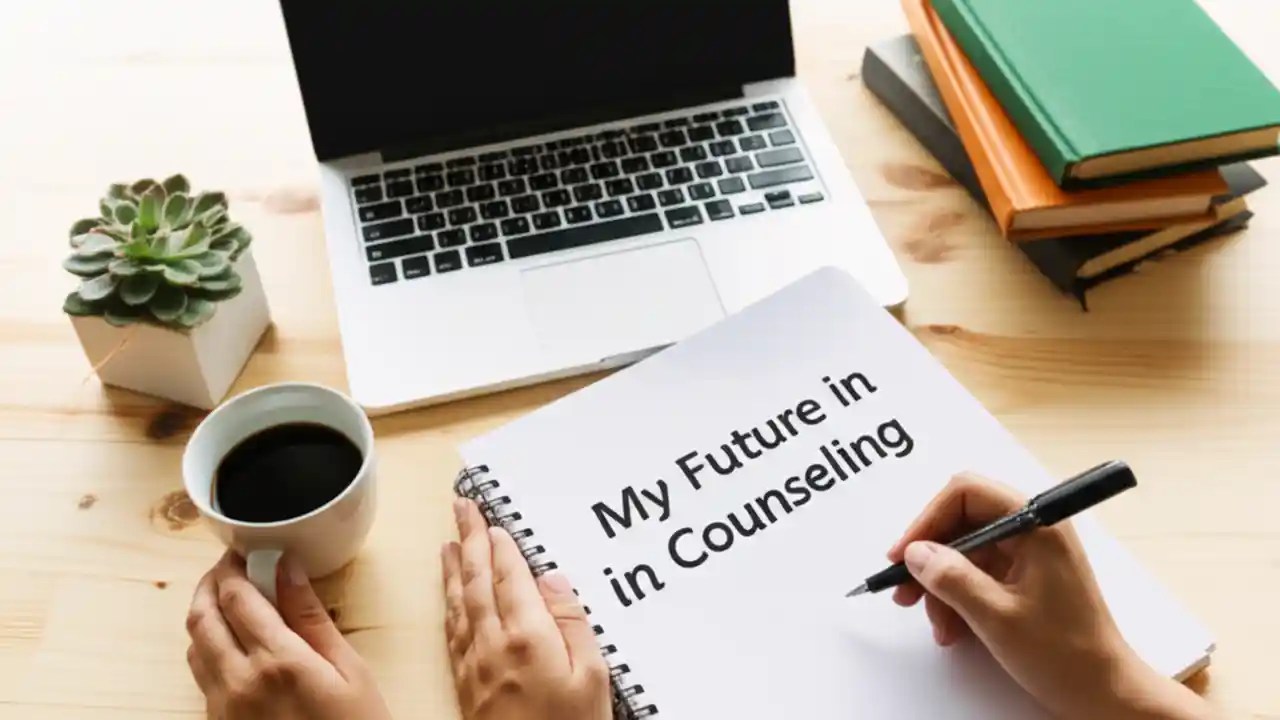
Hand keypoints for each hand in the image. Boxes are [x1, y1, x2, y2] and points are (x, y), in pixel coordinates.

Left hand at [185, 551, 391, 719]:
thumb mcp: (349, 671)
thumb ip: (312, 618)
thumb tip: (288, 568)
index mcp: (278, 662)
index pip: (238, 597)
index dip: (236, 566)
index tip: (247, 550)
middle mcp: (239, 682)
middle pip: (201, 616)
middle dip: (210, 583)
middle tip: (231, 566)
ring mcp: (223, 707)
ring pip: (193, 646)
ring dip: (204, 614)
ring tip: (231, 599)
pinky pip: (200, 675)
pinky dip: (208, 646)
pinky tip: (234, 640)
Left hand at [443, 498, 611, 719]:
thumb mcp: (593, 676)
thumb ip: (572, 622)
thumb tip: (554, 579)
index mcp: (528, 636)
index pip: (509, 576)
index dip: (499, 544)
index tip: (491, 517)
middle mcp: (494, 645)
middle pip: (478, 580)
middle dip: (470, 539)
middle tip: (461, 507)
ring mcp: (475, 665)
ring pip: (460, 602)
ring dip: (454, 567)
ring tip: (449, 540)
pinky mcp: (466, 684)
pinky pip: (453, 630)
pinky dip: (450, 602)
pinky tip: (450, 595)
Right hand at [888, 473, 1215, 719]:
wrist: (1104, 692)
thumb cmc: (1065, 655)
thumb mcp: (997, 616)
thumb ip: (952, 579)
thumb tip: (915, 553)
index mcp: (1037, 524)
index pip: (967, 493)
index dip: (928, 520)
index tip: (904, 554)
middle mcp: (1035, 529)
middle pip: (962, 521)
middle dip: (930, 556)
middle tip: (904, 590)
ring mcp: (1030, 552)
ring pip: (966, 551)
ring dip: (942, 584)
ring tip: (936, 623)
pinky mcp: (1026, 575)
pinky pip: (979, 573)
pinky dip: (959, 596)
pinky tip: (953, 627)